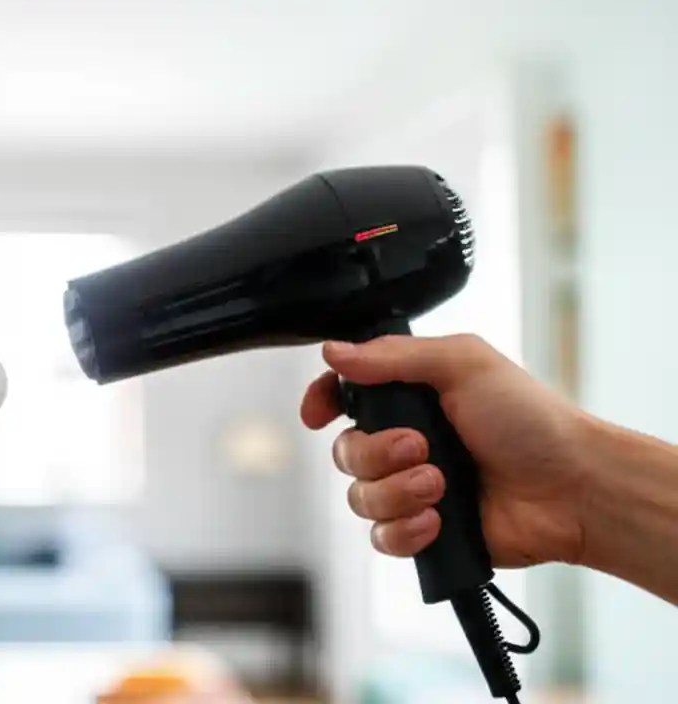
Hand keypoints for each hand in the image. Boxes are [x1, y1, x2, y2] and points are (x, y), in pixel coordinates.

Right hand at [300, 334, 591, 567]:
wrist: (572, 488)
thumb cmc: (531, 421)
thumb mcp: (463, 363)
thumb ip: (392, 356)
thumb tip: (333, 352)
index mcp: (410, 396)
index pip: (343, 395)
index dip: (321, 403)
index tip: (319, 413)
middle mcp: (405, 442)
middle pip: (344, 452)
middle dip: (375, 453)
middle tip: (421, 446)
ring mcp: (412, 489)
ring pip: (358, 499)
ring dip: (395, 492)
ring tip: (438, 486)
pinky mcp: (424, 532)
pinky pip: (382, 538)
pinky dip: (405, 530)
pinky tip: (437, 520)